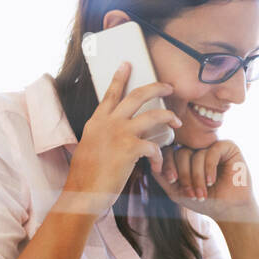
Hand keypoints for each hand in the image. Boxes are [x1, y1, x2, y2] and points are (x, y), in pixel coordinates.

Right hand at [60, 61, 181, 216]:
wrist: (82, 194)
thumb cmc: (85, 178)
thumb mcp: (89, 148)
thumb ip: (103, 136)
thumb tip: (116, 135)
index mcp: (96, 122)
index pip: (110, 94)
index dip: (119, 77)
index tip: (127, 64)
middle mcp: (108, 123)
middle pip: (137, 96)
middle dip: (156, 87)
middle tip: (168, 85)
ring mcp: (120, 134)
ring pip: (154, 115)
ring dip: (169, 116)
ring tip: (177, 121)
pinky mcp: (130, 149)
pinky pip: (154, 147)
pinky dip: (159, 158)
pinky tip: (158, 167)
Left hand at [153, 138, 258, 222]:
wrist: (228, 209)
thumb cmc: (203, 201)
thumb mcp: (176, 191)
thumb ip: (162, 177)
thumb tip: (151, 162)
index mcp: (184, 157)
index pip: (169, 152)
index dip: (168, 165)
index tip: (172, 180)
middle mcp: (197, 149)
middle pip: (181, 153)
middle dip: (184, 175)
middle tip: (190, 193)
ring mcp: (211, 147)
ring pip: (196, 155)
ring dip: (198, 177)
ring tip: (202, 194)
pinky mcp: (227, 147)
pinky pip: (212, 151)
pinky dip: (209, 168)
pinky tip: (211, 182)